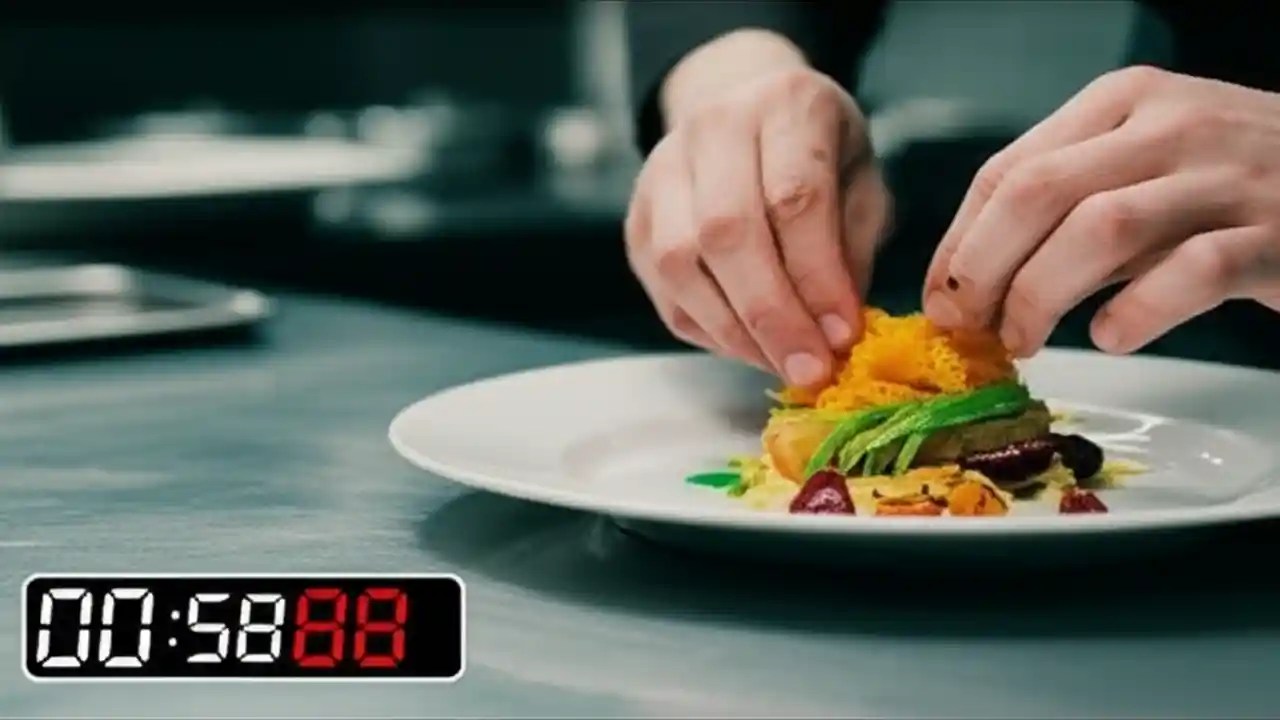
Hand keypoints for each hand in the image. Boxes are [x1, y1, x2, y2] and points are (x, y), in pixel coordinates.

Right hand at [625, 33, 890, 388]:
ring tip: (781, 363)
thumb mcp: (861, 185)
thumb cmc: (819, 156)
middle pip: (726, 231)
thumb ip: (849, 252)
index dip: (818, 277)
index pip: (792, 197)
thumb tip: (834, 332)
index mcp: (783, 104)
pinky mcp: (637, 219)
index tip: (844, 335)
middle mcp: (711, 126)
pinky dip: (709, 330)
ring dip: (735, 330)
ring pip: (680, 263)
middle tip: (809, 368)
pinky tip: (750, 348)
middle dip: (771, 314)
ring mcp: (661, 171)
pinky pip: (664, 289)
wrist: (747, 112)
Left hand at [923, 65, 1279, 356]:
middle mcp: (1169, 125)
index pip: (1009, 170)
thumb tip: (970, 280)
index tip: (940, 297)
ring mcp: (1226, 177)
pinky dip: (1136, 311)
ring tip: (1023, 339)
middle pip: (1038, 193)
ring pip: (1101, 229)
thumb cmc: (1227, 180)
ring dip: (1042, 295)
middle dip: (983, 268)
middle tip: (967, 325)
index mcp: (1122, 101)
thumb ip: (1065, 205)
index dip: (959, 242)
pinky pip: (1190, 274)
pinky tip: (1110, 335)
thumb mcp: (1139, 165)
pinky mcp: (1275, 235)